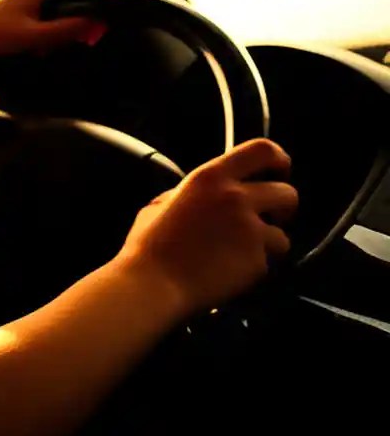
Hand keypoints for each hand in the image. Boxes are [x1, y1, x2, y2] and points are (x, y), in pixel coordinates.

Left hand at [0, 0, 106, 56]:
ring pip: (58, 8)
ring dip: (61, 29)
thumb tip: (96, 23)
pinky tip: (36, 49)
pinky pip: (43, 16)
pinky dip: (46, 31)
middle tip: (79, 44)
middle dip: (79, 20)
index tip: (96, 29)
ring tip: (50, 49)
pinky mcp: (16, 8)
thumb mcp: (35, 38)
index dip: (96, 4)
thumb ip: (68, 30)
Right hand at [115, 139, 298, 318]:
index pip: (262, 150)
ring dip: (268, 243)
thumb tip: (203, 195)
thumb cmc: (148, 247)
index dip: (279, 160)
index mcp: (209, 178)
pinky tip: (231, 271)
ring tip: (241, 253)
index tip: (278, 172)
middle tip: (266, 220)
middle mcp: (235, 199)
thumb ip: (190, 194)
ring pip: (283, 234)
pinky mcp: (257, 261)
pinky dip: (255, 267)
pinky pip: (269, 261)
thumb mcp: (161, 204)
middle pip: (287, 194)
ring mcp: (249, 231)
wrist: (153, 284)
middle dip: (281, 209)